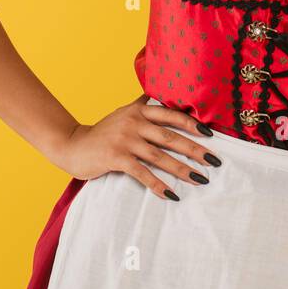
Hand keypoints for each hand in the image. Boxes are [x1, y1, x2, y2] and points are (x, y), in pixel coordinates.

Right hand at [47, 93, 220, 200]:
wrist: (73, 145)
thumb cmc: (103, 132)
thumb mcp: (122, 113)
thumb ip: (141, 105)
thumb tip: (157, 94)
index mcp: (139, 110)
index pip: (171, 115)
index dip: (193, 124)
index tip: (211, 134)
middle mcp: (134, 122)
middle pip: (171, 137)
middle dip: (195, 150)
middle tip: (214, 161)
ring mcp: (125, 140)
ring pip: (160, 156)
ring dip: (182, 170)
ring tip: (200, 179)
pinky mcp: (116, 158)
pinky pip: (142, 173)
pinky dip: (158, 184)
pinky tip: (171, 194)